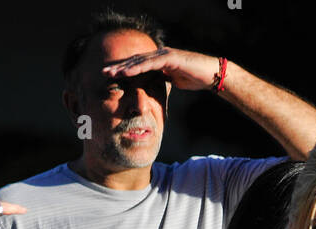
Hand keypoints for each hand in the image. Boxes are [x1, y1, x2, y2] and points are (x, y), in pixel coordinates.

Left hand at [102, 46, 221, 92]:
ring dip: (124, 67)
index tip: (111, 76)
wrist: (211, 74)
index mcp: (159, 61)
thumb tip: (157, 86)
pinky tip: (126, 73)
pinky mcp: (170, 58)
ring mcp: (164, 55)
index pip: (138, 65)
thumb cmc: (196, 78)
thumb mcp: (176, 81)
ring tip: (110, 73)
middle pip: (135, 61)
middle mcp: (159, 55)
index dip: (124, 70)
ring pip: (139, 61)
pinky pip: (150, 64)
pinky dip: (137, 68)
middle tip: (103, 72)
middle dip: (118, 66)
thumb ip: (164, 80)